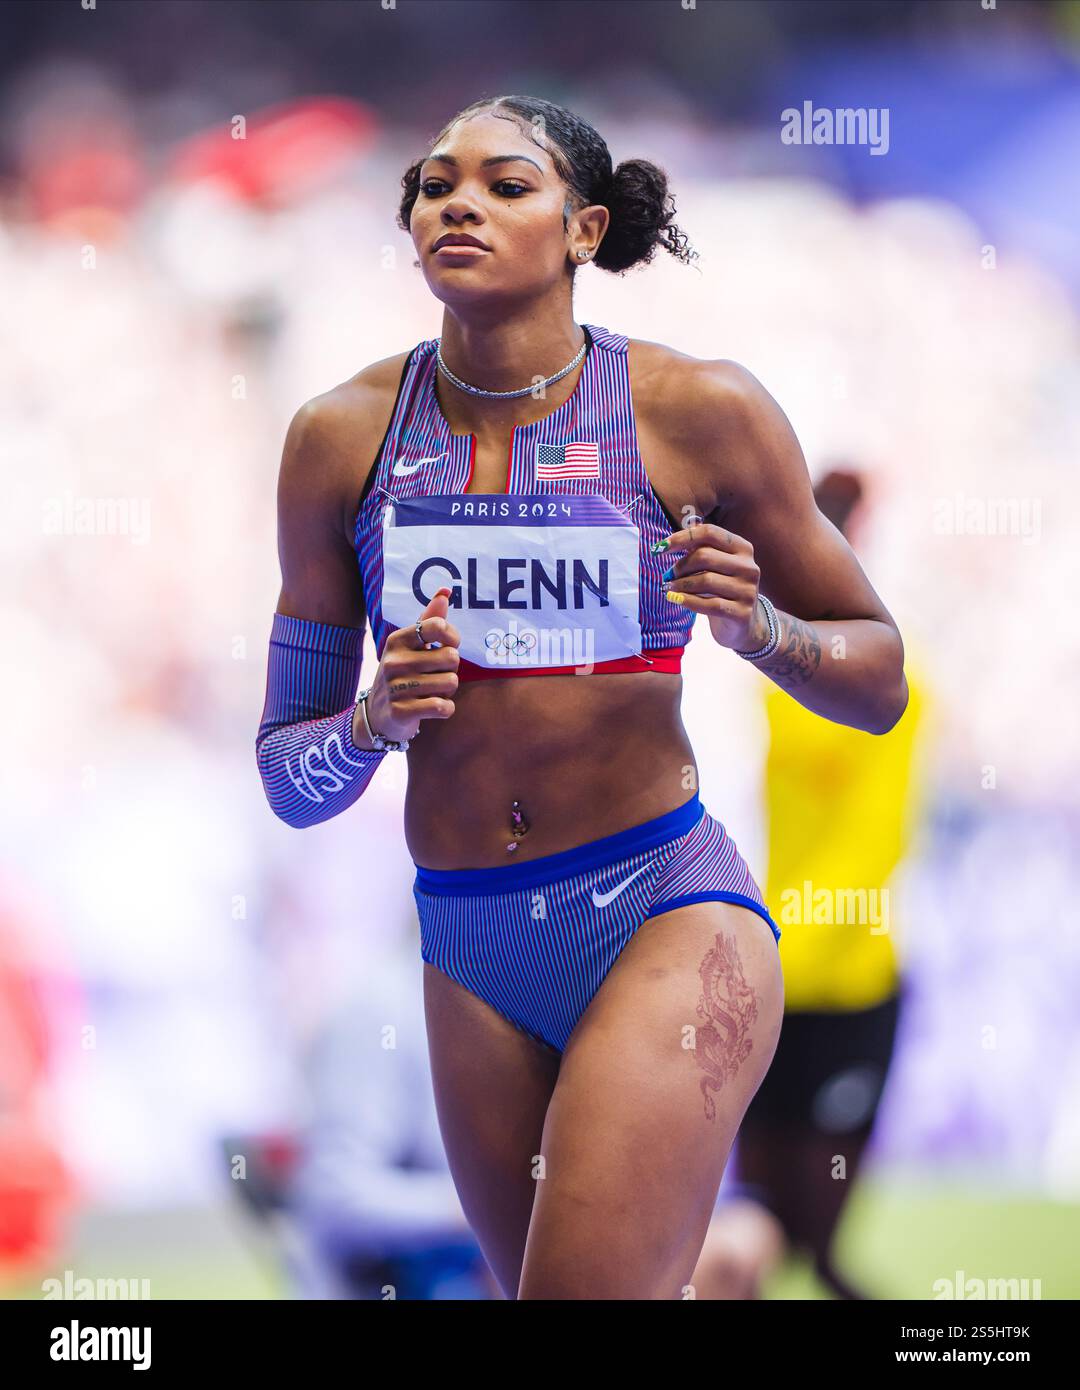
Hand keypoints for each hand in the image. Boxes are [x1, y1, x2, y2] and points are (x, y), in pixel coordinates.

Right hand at [352, 587, 460, 747]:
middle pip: (451, 658)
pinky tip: (432, 707)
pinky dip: (445, 708)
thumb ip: (429, 619)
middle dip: (451, 669)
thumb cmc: (402, 674)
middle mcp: (394, 661)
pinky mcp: (401, 712)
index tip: (448, 646)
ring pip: (451, 683)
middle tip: (436, 675)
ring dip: (448, 690)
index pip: (438, 626)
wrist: (376, 715)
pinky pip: (443, 707)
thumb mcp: (410, 646)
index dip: (452, 637)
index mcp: (397, 640)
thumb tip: (445, 591)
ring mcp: (396, 687)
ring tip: (431, 691)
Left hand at [654, 521, 766, 651]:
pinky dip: (687, 601)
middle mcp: (749, 566)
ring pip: (705, 581)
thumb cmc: (723, 589)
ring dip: (680, 584)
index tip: (659, 548)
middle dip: (680, 565)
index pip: (709, 532)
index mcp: (742, 548)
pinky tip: (675, 599)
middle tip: (668, 575)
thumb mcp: (717, 565)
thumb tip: (673, 537)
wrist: (743, 624)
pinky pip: (709, 604)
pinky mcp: (742, 613)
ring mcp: (747, 590)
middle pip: (704, 556)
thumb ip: (701, 548)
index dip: (681, 537)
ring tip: (668, 587)